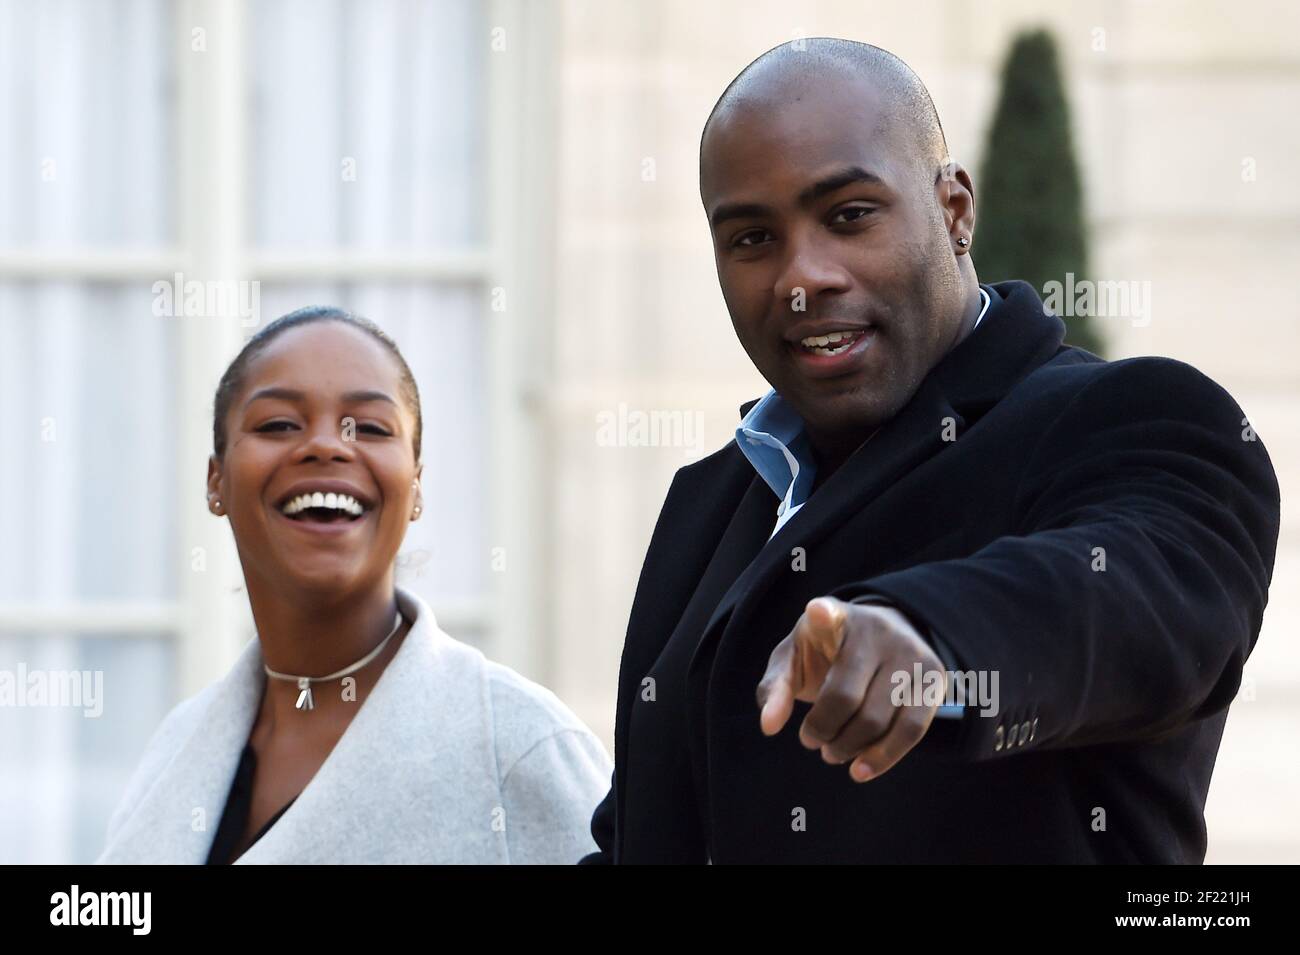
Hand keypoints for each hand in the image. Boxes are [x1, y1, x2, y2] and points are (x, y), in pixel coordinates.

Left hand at [756, 596, 946, 781]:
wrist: (881, 638)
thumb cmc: (826, 654)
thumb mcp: (794, 661)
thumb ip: (775, 689)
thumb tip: (769, 726)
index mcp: (835, 617)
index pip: (829, 612)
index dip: (823, 614)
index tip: (817, 612)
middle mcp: (877, 629)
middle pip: (846, 697)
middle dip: (822, 730)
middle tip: (811, 740)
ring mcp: (910, 651)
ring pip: (879, 719)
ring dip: (849, 748)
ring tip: (832, 753)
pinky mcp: (933, 676)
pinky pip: (912, 729)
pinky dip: (884, 757)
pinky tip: (861, 771)